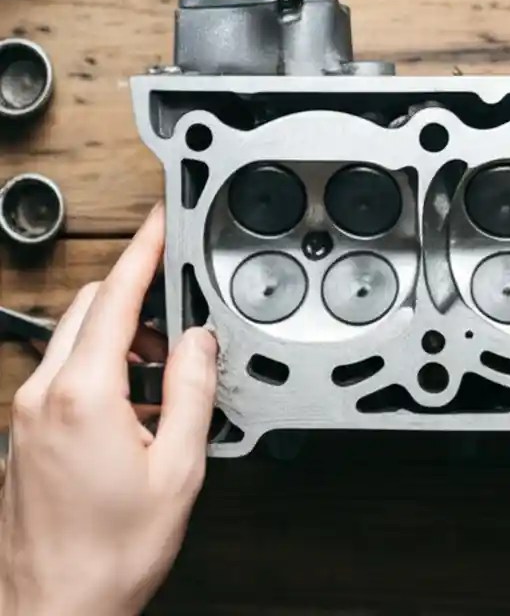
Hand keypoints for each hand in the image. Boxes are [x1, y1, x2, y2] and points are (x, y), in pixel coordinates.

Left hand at [0, 206, 217, 615]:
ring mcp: (23, 415)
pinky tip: (134, 412)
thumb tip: (198, 342)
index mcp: (84, 395)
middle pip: (88, 311)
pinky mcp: (20, 436)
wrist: (54, 606)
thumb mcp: (180, 468)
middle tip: (180, 323)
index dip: (143, 251)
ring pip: (72, 342)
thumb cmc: (111, 552)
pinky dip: (100, 372)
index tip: (160, 222)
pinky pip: (61, 377)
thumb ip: (192, 390)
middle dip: (136, 301)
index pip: (115, 296)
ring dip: (118, 340)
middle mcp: (42, 396)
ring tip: (164, 383)